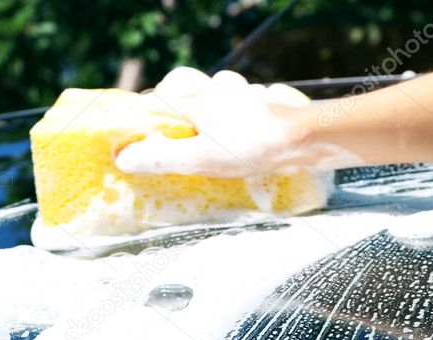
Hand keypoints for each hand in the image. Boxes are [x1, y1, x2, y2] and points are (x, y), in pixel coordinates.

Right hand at [115, 67, 316, 178]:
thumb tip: (124, 158)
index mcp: (198, 97)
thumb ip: (161, 158)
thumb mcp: (200, 158)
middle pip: (188, 88)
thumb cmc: (252, 146)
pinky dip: (236, 117)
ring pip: (218, 93)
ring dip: (210, 109)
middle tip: (174, 134)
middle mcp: (220, 89)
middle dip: (178, 107)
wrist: (308, 138)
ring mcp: (246, 94)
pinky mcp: (267, 105)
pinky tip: (240, 136)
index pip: (159, 96)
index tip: (138, 136)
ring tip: (208, 137)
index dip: (146, 114)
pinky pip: (243, 104)